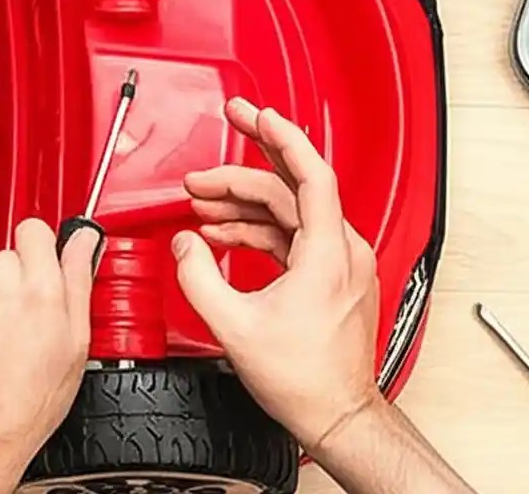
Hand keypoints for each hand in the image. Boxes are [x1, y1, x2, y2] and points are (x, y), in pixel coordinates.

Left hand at [0, 220, 98, 493]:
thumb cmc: (30, 400)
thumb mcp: (77, 341)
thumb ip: (80, 279)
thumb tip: (85, 241)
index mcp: (41, 287)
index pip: (36, 230)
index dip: (43, 250)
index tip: (47, 268)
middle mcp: (1, 282)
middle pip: (11, 255)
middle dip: (20, 278)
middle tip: (28, 318)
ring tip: (1, 337)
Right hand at [174, 98, 383, 452]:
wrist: (335, 414)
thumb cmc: (303, 379)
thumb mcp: (234, 326)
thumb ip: (199, 276)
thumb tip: (186, 244)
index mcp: (327, 253)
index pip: (310, 174)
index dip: (281, 138)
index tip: (256, 115)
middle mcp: (342, 252)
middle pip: (291, 189)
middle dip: (243, 170)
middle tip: (209, 158)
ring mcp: (341, 264)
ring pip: (290, 214)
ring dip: (244, 205)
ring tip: (203, 202)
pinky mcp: (333, 278)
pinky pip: (294, 237)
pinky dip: (259, 230)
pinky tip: (226, 233)